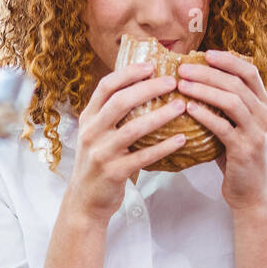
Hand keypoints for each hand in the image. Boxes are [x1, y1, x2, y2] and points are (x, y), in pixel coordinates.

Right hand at [66, 63, 189, 223]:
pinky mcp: (114, 172)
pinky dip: (164, 147)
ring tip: (181, 107)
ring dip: (160, 115)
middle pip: (121, 102)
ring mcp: (102, 153)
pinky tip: (182, 139)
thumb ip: (111, 115)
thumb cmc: (97, 164)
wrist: (85, 201)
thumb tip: (143, 88)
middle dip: (148, 88)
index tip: (151, 65)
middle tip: (172, 82)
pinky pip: (144, 156)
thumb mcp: (96, 135)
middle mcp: (92, 132)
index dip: (129, 73)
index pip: (106, 86)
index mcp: (88, 118)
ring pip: (134, 128)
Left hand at [177, 49, 266, 210]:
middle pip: (237, 83)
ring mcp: (257, 132)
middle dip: (208, 72)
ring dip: (204, 90)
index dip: (228, 59)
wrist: (251, 194)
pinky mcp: (245, 149)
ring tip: (181, 85)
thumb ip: (226, 108)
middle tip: (183, 68)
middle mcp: (265, 115)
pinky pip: (223, 126)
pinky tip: (188, 109)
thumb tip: (196, 84)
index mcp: (264, 106)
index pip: (250, 72)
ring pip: (231, 100)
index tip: (205, 54)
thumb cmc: (237, 159)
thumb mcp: (237, 128)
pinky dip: (204, 115)